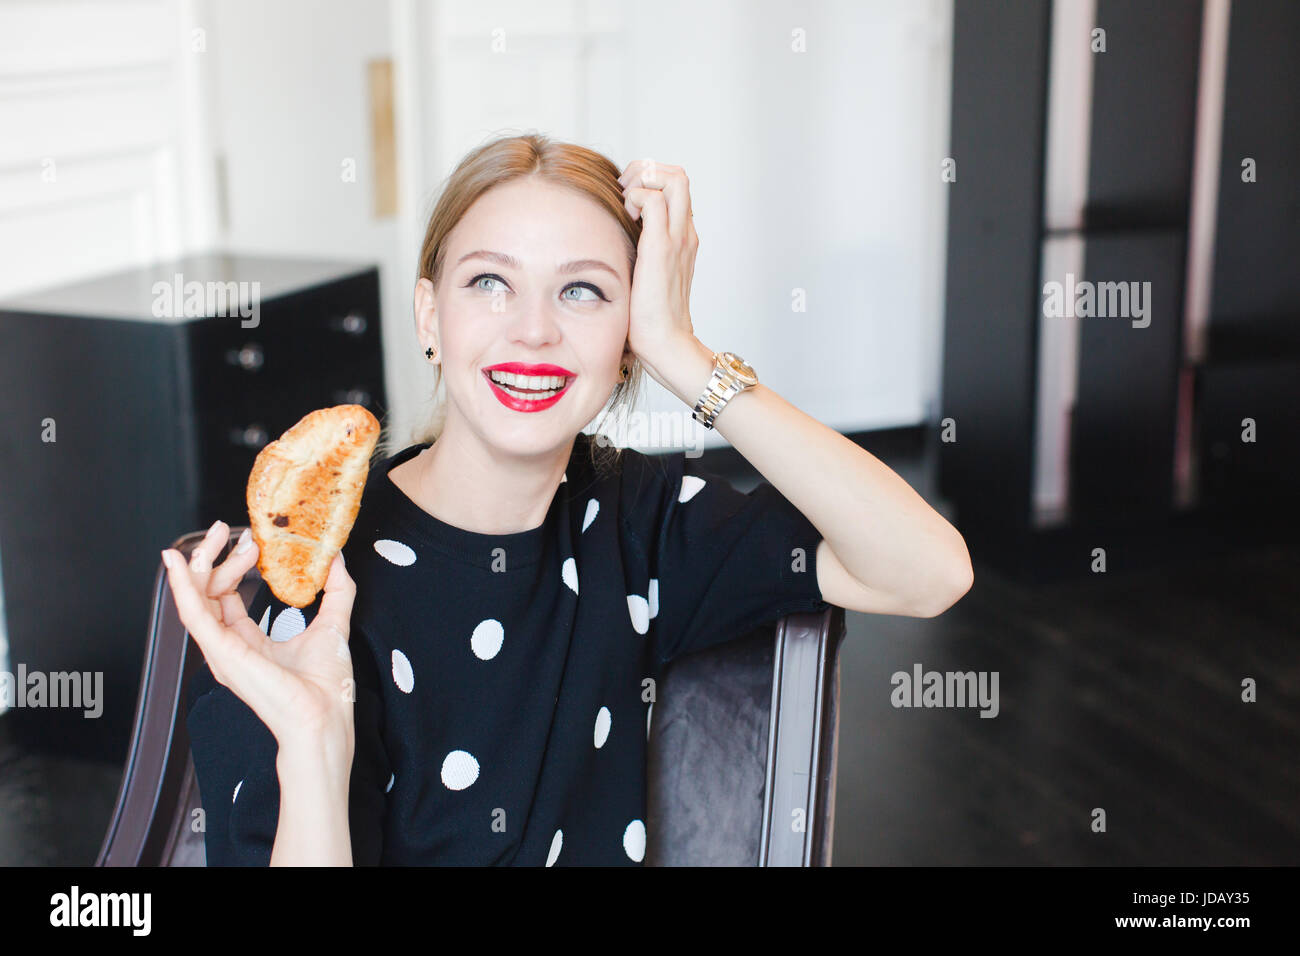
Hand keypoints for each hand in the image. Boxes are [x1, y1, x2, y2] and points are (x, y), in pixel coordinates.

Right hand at [161, 521, 357, 752]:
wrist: (324, 716)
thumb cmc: (326, 685)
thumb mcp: (333, 625)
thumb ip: (337, 590)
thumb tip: (337, 559)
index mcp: (247, 642)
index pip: (226, 596)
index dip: (232, 565)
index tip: (250, 540)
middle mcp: (228, 646)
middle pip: (207, 592)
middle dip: (214, 556)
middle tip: (231, 529)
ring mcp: (220, 651)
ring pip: (195, 597)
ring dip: (202, 562)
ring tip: (217, 535)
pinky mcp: (220, 652)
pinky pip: (192, 614)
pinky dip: (181, 586)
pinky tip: (176, 561)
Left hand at [618, 159, 699, 374]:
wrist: (666, 343)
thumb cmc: (650, 319)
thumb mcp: (645, 277)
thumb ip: (638, 255)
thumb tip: (612, 243)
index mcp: (683, 239)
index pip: (675, 189)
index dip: (650, 182)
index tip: (627, 201)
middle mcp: (685, 233)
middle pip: (679, 175)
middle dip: (647, 171)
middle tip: (624, 193)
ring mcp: (677, 238)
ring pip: (673, 177)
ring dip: (643, 180)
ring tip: (626, 205)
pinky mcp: (662, 247)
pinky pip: (653, 199)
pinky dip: (635, 198)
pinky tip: (626, 221)